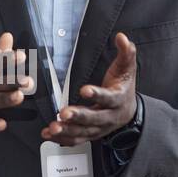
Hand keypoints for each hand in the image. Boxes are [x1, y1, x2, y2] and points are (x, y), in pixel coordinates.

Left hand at [41, 32, 136, 146]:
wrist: (128, 111)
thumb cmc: (123, 87)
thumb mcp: (127, 69)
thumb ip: (125, 52)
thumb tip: (121, 37)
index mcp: (118, 99)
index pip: (109, 98)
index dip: (97, 94)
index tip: (84, 90)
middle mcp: (109, 117)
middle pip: (94, 119)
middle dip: (78, 116)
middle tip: (63, 113)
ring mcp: (99, 128)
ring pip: (83, 132)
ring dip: (67, 130)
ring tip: (53, 127)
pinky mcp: (90, 134)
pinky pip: (76, 139)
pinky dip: (62, 139)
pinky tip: (49, 134)